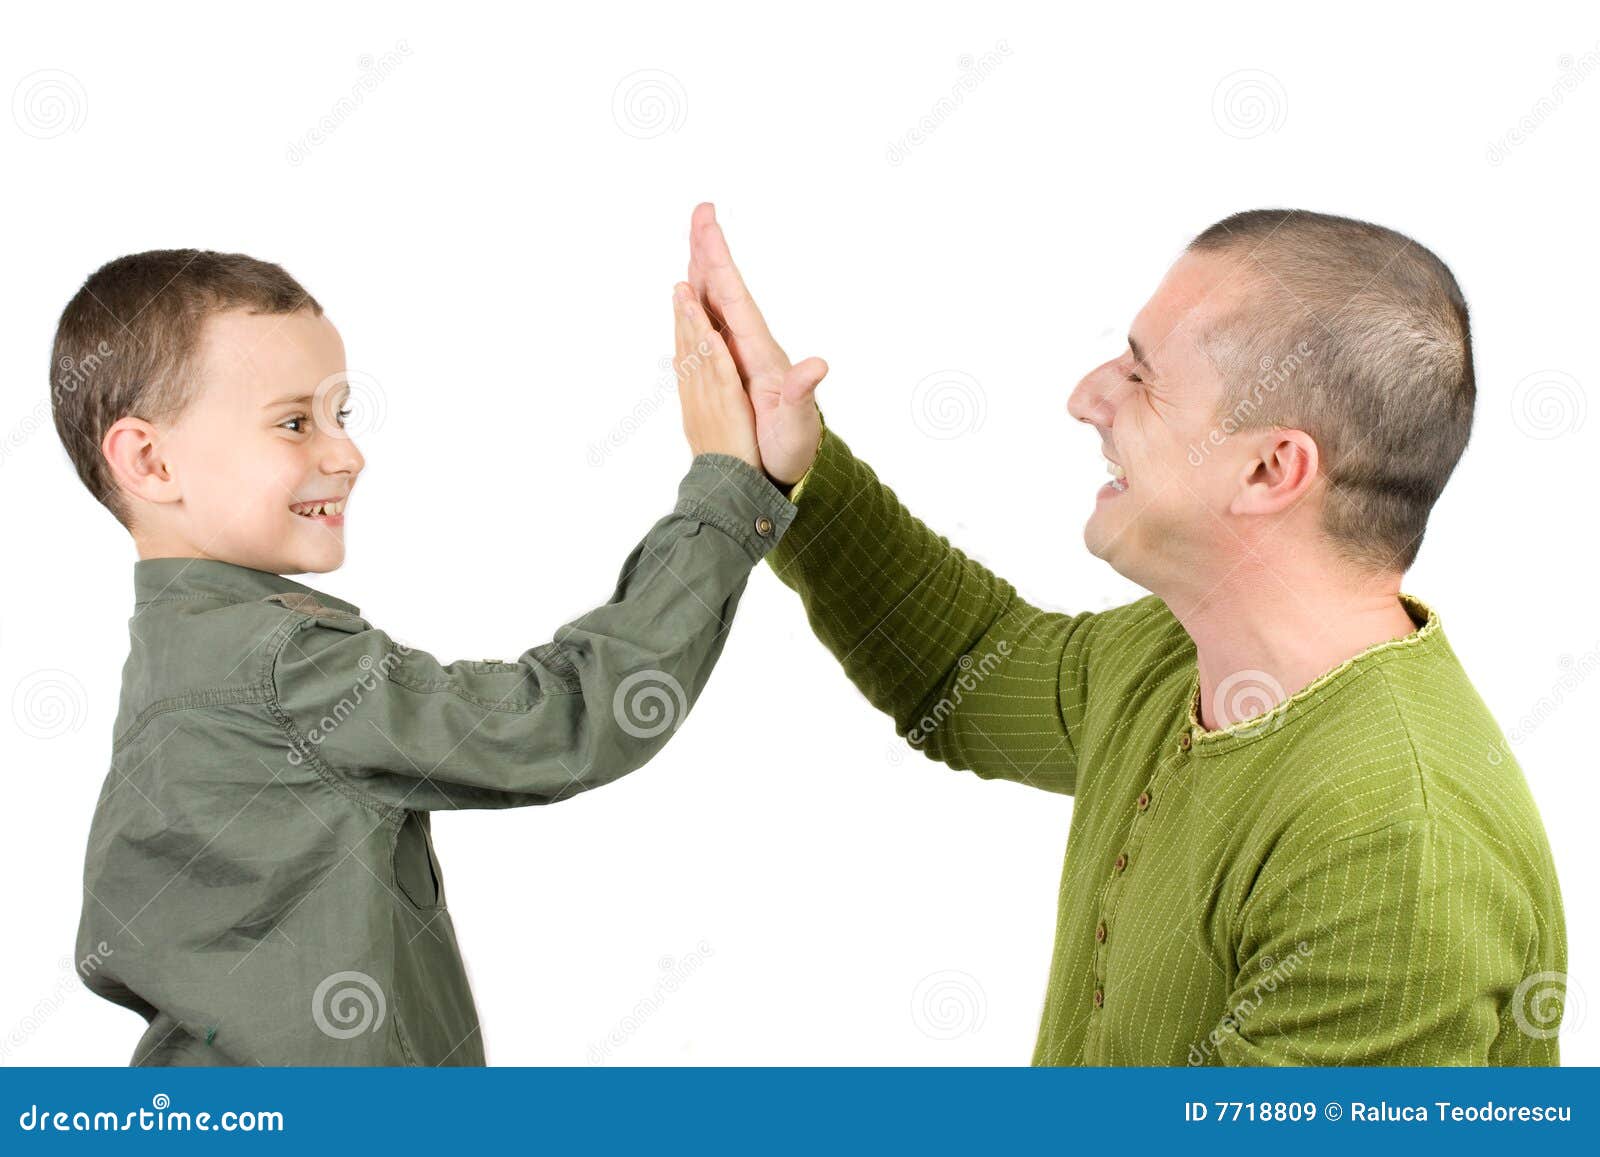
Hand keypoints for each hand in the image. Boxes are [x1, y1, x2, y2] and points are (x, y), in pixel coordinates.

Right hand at [687, 203, 827, 484]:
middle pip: (726, 290)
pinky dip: (698, 303)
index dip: (721, 263)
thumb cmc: (795, 450)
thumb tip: (819, 364)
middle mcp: (751, 346)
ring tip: (694, 237)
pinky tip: (691, 293)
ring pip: (716, 303)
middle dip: (712, 250)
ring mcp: (741, 355)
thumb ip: (801, 394)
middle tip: (701, 210)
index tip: (709, 227)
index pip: (736, 298)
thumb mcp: (798, 426)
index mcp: (760, 354)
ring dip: (704, 270)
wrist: (797, 469)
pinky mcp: (734, 367)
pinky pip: (709, 326)